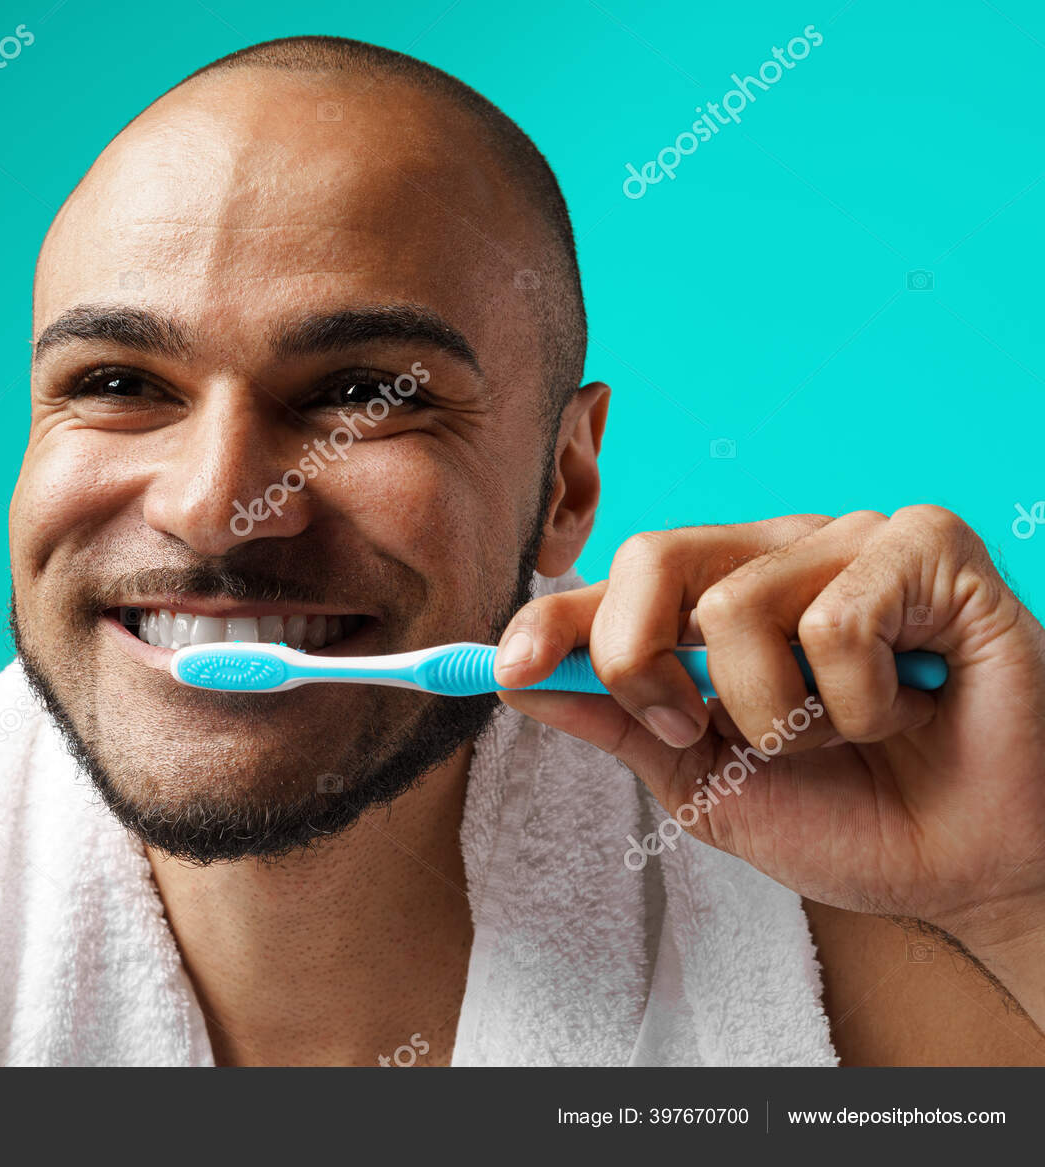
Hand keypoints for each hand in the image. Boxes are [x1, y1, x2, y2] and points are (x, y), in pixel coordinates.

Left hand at [495, 508, 1044, 1015]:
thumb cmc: (851, 816)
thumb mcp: (705, 781)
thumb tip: (518, 680)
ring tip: (839, 735)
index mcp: (723, 599)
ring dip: (775, 715)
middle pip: (652, 559)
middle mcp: (780, 554)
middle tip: (694, 735)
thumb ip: (618, 722)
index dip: (551, 620)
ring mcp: (853, 543)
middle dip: (642, 666)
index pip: (616, 585)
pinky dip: (858, 699)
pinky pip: (838, 617)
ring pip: (736, 606)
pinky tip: (904, 710)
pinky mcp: (928, 550)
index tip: (501, 669)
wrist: (968, 868)